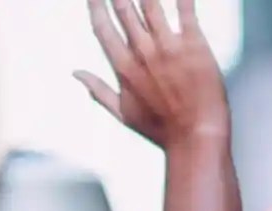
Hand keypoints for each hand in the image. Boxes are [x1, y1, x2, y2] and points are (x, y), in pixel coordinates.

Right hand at [77, 0, 229, 149]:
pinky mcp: (193, 43)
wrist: (195, 136)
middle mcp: (142, 52)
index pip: (102, 28)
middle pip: (124, 9)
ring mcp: (168, 46)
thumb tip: (76, 73)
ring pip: (150, 4)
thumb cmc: (161, 129)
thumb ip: (97, 90)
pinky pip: (185, 9)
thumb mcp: (122, 113)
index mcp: (124, 68)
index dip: (95, 6)